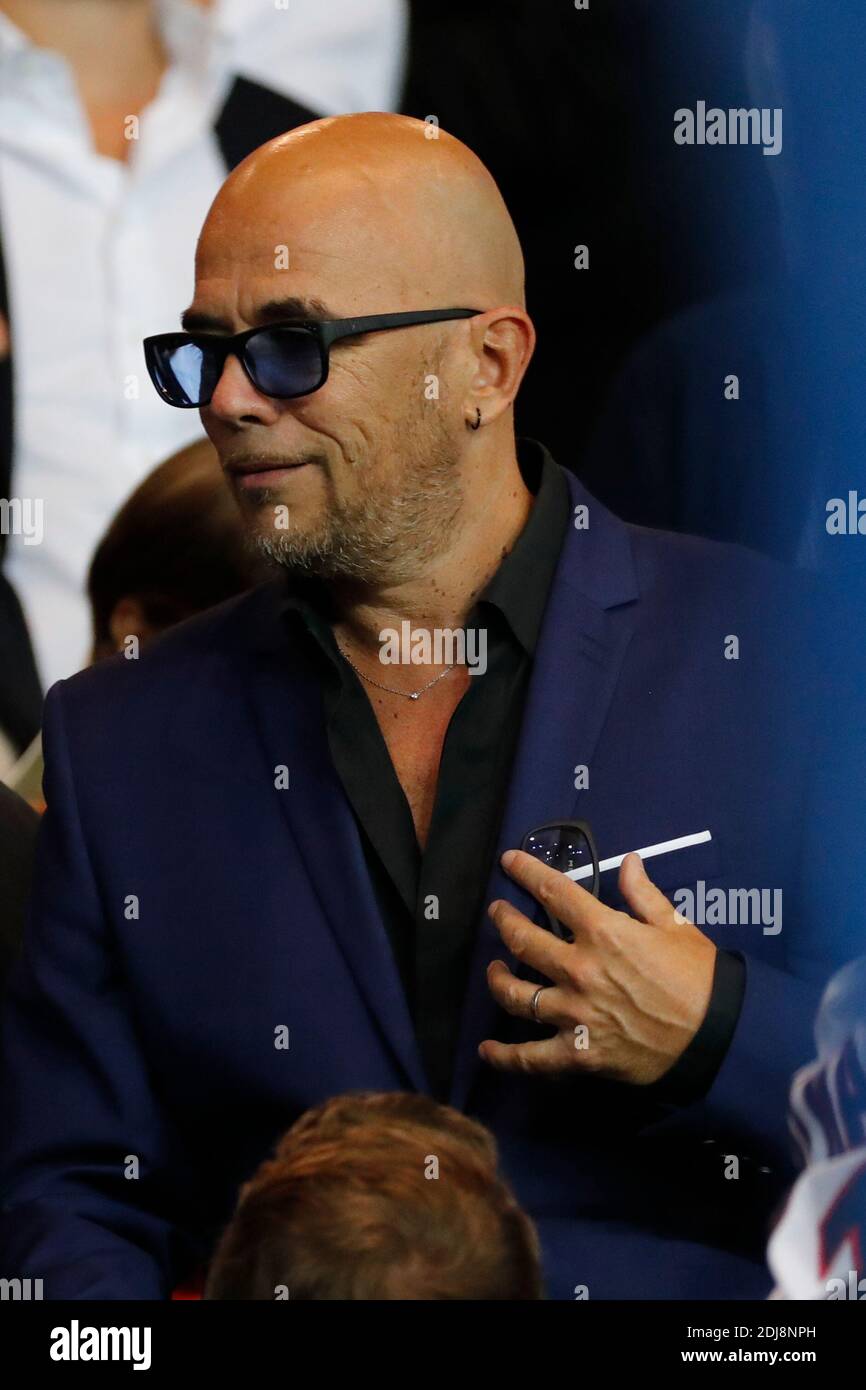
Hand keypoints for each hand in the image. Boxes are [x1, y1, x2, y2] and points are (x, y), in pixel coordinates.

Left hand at [479, 849, 716, 1084]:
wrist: (717, 1036)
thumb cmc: (699, 977)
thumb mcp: (675, 926)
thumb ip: (644, 894)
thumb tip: (629, 862)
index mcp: (603, 932)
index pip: (554, 893)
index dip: (527, 872)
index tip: (508, 862)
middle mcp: (578, 968)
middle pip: (523, 940)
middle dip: (504, 921)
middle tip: (497, 913)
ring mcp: (573, 1013)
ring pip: (516, 995)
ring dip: (497, 979)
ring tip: (495, 970)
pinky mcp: (577, 1052)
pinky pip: (530, 1057)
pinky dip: (505, 1056)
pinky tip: (488, 1050)